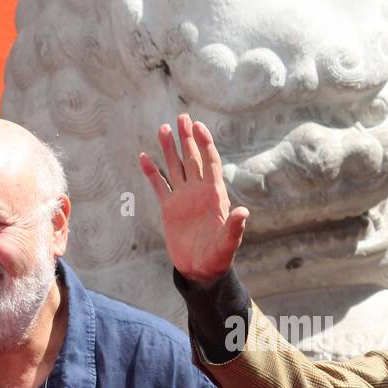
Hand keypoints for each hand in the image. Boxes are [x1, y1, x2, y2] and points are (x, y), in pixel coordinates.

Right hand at [139, 114, 248, 286]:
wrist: (201, 271)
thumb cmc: (218, 258)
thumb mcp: (227, 245)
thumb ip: (234, 228)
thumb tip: (243, 212)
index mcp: (214, 196)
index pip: (210, 163)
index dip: (205, 144)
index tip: (198, 126)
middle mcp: (199, 192)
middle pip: (192, 159)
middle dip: (187, 138)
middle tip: (181, 117)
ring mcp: (183, 198)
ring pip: (176, 167)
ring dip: (170, 149)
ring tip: (163, 128)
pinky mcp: (170, 208)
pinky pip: (159, 186)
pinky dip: (152, 172)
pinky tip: (144, 157)